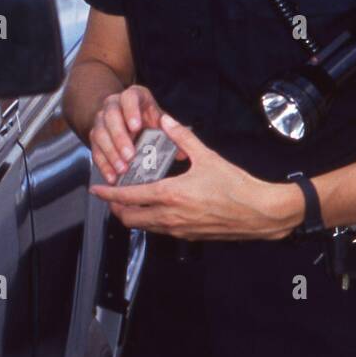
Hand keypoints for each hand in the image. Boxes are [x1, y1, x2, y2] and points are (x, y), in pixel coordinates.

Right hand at [89, 84, 187, 183]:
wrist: (126, 119)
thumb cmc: (147, 120)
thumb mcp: (160, 122)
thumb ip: (172, 134)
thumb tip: (182, 153)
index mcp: (133, 96)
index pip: (129, 97)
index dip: (131, 111)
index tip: (136, 127)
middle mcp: (113, 104)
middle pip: (111, 116)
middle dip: (120, 137)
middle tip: (130, 155)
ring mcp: (101, 120)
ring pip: (100, 133)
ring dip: (111, 153)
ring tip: (122, 169)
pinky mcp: (95, 136)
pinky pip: (95, 150)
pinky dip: (103, 165)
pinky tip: (111, 176)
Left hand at [89, 112, 300, 240]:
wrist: (259, 213)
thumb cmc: (236, 187)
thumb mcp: (207, 157)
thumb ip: (183, 138)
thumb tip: (167, 121)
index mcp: (170, 194)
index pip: (129, 197)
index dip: (108, 194)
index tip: (96, 190)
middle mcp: (170, 216)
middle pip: (130, 219)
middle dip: (116, 208)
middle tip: (112, 196)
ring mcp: (179, 229)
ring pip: (144, 227)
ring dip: (133, 215)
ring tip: (131, 200)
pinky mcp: (189, 235)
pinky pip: (161, 230)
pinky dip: (151, 220)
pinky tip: (158, 207)